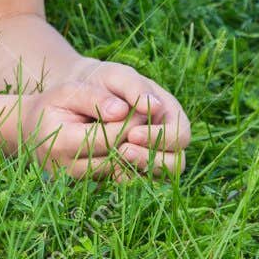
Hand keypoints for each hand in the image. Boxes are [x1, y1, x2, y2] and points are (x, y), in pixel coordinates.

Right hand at [0, 81, 167, 180]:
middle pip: (117, 157)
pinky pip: (115, 176)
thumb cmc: (52, 105)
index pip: (109, 137)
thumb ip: (94, 98)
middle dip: (137, 139)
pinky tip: (130, 144)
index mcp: (61, 143)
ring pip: (119, 170)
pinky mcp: (85, 186)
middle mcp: (67, 169)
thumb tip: (123, 110)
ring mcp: (76, 182)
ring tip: (141, 132)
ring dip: (135, 152)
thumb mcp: (67, 91)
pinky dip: (127, 161)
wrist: (30, 131)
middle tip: (149, 121)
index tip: (145, 109)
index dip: (131, 123)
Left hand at [61, 58, 190, 175]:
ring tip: (113, 157)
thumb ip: (133, 87)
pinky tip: (106, 168)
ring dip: (137, 170)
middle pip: (175, 163)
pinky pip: (136, 182)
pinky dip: (124, 178)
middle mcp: (165, 139)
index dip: (159, 138)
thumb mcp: (116, 76)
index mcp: (170, 114)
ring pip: (158, 176)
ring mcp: (151, 156)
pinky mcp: (132, 169)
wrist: (78, 94)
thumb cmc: (103, 81)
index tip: (132, 134)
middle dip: (150, 159)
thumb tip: (152, 107)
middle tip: (122, 150)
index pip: (180, 135)